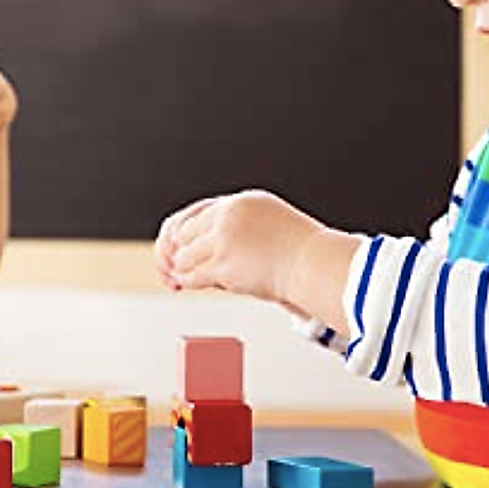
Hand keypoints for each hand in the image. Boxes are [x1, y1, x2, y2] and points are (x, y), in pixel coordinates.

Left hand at [155, 189, 323, 304]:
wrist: (315, 266)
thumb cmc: (299, 253)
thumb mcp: (268, 223)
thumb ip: (239, 227)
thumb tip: (208, 243)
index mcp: (240, 202)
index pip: (197, 213)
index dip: (185, 232)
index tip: (177, 245)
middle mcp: (229, 215)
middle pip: (186, 232)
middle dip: (181, 252)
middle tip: (172, 266)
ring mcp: (225, 238)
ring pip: (185, 255)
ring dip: (184, 269)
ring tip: (184, 278)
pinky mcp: (224, 264)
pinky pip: (192, 275)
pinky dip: (186, 281)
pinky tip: (186, 285)